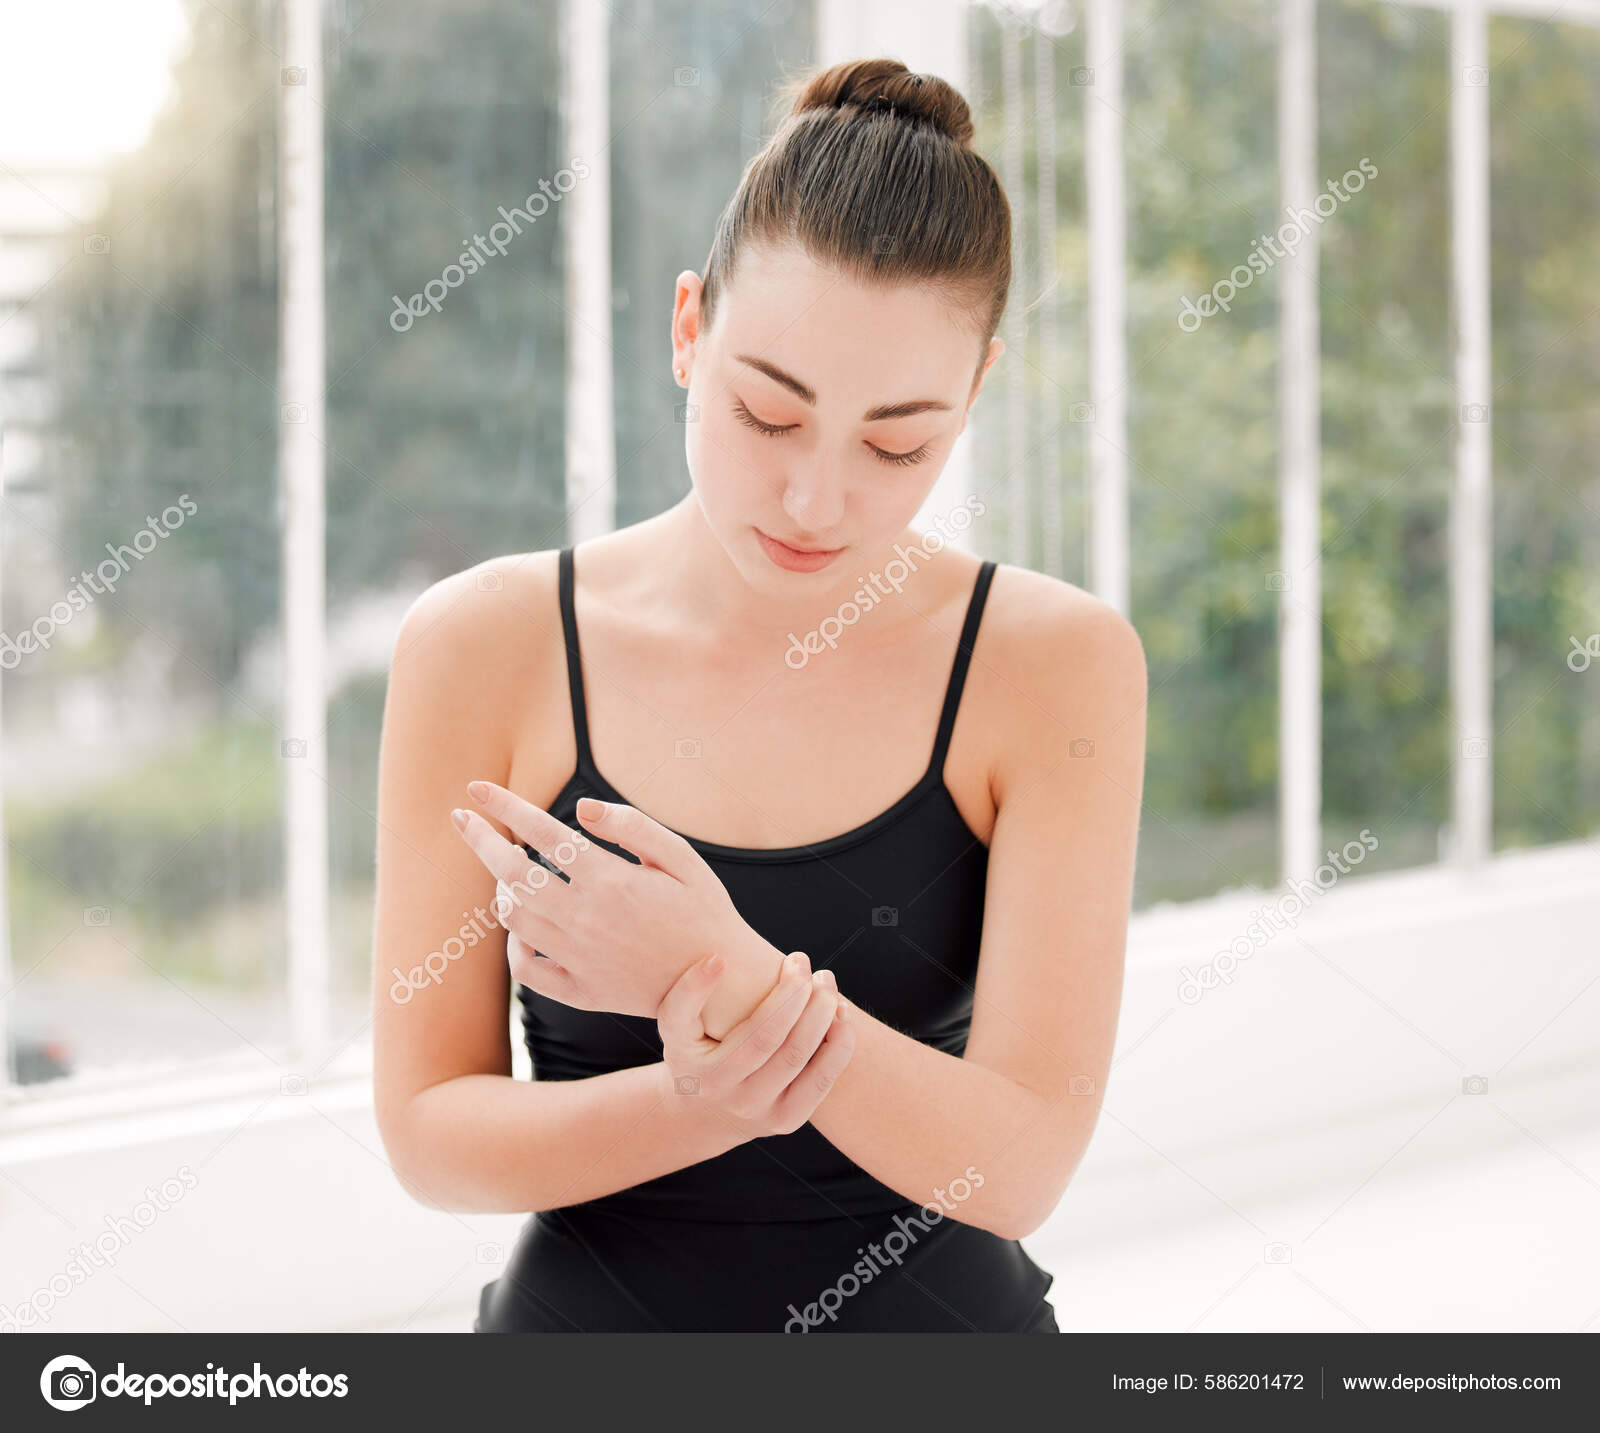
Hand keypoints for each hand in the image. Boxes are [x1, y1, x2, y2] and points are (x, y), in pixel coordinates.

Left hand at [453, 780, 758, 1018]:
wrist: (723, 984)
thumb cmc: (705, 911)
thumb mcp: (682, 858)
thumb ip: (631, 827)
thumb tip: (579, 809)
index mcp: (609, 880)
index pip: (541, 833)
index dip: (504, 807)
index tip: (476, 788)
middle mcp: (584, 919)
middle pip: (511, 873)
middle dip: (480, 840)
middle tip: (460, 819)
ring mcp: (578, 958)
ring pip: (514, 918)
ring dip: (500, 889)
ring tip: (506, 870)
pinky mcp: (580, 990)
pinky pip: (526, 968)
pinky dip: (514, 945)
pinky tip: (522, 928)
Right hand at [658, 950, 855, 1137]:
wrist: (704, 1113)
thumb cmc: (694, 1052)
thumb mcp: (676, 1031)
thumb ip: (686, 997)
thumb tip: (717, 960)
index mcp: (702, 1072)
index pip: (710, 1026)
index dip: (717, 994)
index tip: (721, 959)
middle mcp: (731, 1097)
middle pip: (770, 1038)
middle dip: (793, 991)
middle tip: (799, 960)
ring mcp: (763, 1113)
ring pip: (799, 1055)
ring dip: (821, 1010)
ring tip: (824, 980)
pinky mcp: (789, 1120)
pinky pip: (823, 1079)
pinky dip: (839, 1041)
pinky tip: (840, 1012)